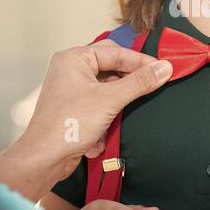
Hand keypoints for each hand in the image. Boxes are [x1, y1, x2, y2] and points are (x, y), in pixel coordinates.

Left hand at [20, 40, 172, 184]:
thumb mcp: (110, 100)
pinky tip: (105, 131)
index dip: (142, 61)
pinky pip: (101, 103)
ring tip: (128, 110)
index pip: (116, 51)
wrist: (45, 158)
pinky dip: (108, 114)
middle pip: (112, 67)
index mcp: (74, 58)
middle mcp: (71, 70)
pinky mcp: (76, 108)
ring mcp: (72, 89)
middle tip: (154, 84)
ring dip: (118, 102)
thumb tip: (165, 68)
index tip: (165, 69)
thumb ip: (139, 82)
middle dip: (129, 81)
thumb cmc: (68, 125)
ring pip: (108, 87)